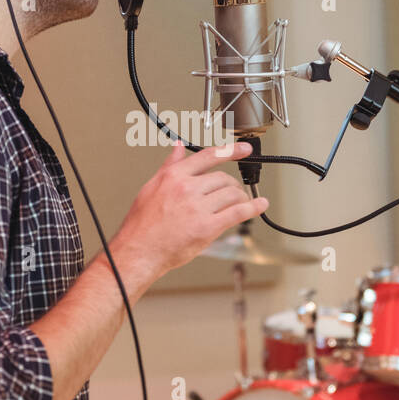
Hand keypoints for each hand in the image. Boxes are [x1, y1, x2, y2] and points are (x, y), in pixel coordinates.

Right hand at [113, 140, 268, 280]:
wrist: (139, 251)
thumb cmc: (142, 225)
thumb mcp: (151, 187)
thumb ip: (169, 166)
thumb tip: (178, 148)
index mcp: (174, 176)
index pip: (208, 156)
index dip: (230, 151)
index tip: (244, 149)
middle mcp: (187, 188)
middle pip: (223, 178)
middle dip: (232, 185)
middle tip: (233, 192)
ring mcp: (198, 208)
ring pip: (232, 193)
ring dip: (241, 197)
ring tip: (240, 202)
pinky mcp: (208, 227)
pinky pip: (237, 212)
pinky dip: (253, 208)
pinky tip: (260, 205)